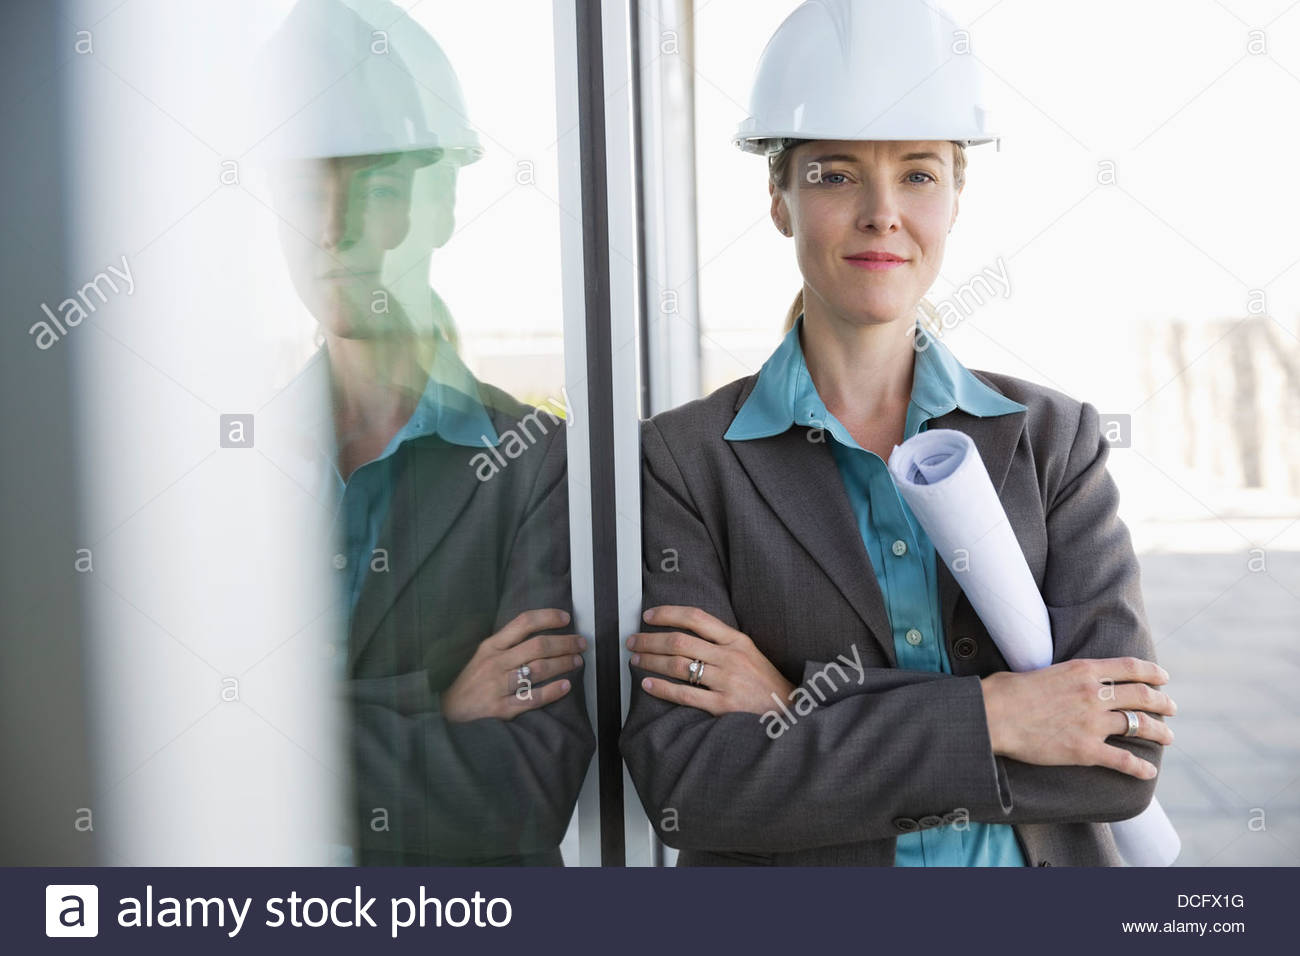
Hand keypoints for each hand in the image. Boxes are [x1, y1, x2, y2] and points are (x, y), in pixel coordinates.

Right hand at [442, 609, 585, 722]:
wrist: (446, 712)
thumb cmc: (470, 681)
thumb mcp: (482, 655)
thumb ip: (507, 644)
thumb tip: (540, 632)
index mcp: (491, 646)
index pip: (523, 623)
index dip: (547, 617)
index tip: (566, 618)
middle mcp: (495, 663)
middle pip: (537, 646)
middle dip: (564, 642)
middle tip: (581, 643)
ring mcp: (498, 686)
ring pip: (538, 670)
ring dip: (563, 663)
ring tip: (577, 661)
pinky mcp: (500, 709)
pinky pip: (532, 698)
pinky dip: (552, 692)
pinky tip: (566, 686)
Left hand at [627, 605, 795, 715]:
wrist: (788, 712)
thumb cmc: (764, 682)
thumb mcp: (749, 652)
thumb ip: (721, 641)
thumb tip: (685, 631)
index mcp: (736, 640)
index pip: (696, 618)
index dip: (668, 614)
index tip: (648, 616)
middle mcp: (730, 657)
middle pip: (680, 641)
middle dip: (650, 640)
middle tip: (633, 642)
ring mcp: (727, 681)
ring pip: (678, 665)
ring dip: (651, 661)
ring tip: (636, 660)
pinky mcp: (723, 706)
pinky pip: (685, 694)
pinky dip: (662, 688)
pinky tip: (647, 684)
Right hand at [980, 657, 1176, 779]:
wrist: (993, 715)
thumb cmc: (1006, 691)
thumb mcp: (1041, 670)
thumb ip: (1063, 676)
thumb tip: (1065, 682)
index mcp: (1083, 670)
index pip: (1130, 668)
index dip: (1152, 673)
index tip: (1163, 678)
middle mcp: (1094, 694)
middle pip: (1141, 696)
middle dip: (1162, 702)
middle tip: (1171, 708)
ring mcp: (1092, 723)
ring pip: (1139, 725)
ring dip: (1159, 732)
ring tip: (1168, 737)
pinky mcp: (1085, 750)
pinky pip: (1122, 760)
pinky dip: (1139, 767)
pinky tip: (1148, 771)